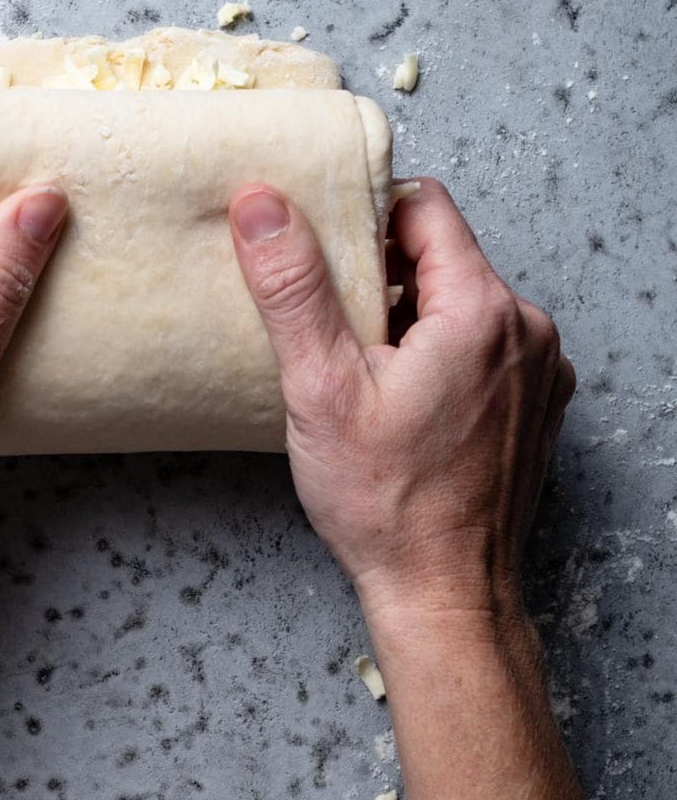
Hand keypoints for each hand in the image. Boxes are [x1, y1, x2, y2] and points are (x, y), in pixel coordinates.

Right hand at [229, 179, 575, 619]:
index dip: (365, 216)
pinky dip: (440, 357)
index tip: (322, 251)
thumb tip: (261, 206)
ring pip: (461, 304)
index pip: (425, 208)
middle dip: (382, 276)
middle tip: (330, 327)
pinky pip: (483, 349)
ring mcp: (538, 371)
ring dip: (409, 320)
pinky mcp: (534, 406)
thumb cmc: (388, 506)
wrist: (444, 594)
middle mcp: (526, 331)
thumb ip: (294, 288)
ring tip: (361, 373)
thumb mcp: (321, 388)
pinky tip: (399, 404)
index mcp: (483, 310)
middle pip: (443, 257)